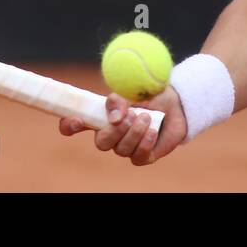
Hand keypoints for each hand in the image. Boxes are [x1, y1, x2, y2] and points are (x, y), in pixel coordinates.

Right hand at [58, 86, 186, 165]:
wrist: (176, 104)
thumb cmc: (151, 95)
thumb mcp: (133, 89)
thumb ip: (119, 100)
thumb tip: (113, 118)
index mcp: (102, 116)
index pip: (76, 124)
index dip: (70, 125)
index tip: (77, 120)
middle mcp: (111, 134)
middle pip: (101, 143)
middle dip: (115, 131)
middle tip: (129, 117)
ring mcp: (126, 147)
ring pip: (121, 150)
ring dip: (134, 132)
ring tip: (147, 117)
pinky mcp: (142, 156)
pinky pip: (137, 157)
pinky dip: (145, 143)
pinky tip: (153, 131)